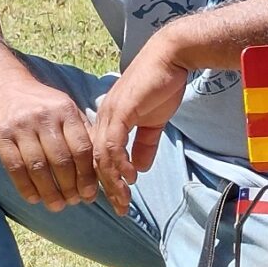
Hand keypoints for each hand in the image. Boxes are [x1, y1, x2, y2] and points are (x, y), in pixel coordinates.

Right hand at [0, 75, 97, 211]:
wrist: (1, 84)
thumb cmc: (41, 104)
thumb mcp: (65, 109)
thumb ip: (81, 133)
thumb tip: (99, 166)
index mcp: (65, 111)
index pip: (81, 148)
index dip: (87, 175)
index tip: (90, 194)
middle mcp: (43, 117)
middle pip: (61, 160)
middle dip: (70, 186)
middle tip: (74, 202)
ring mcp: (20, 127)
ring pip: (38, 167)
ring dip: (49, 191)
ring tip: (57, 205)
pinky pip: (14, 167)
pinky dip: (25, 186)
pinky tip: (34, 198)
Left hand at [90, 30, 190, 214]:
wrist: (171, 58)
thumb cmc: (162, 85)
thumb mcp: (154, 121)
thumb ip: (145, 144)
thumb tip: (138, 169)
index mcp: (108, 121)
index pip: (100, 156)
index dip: (108, 179)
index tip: (119, 199)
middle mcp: (103, 119)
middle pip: (97, 160)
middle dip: (108, 187)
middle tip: (120, 208)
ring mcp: (109, 115)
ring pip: (102, 156)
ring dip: (113, 181)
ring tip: (123, 199)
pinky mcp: (120, 112)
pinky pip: (113, 143)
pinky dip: (119, 163)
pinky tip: (127, 177)